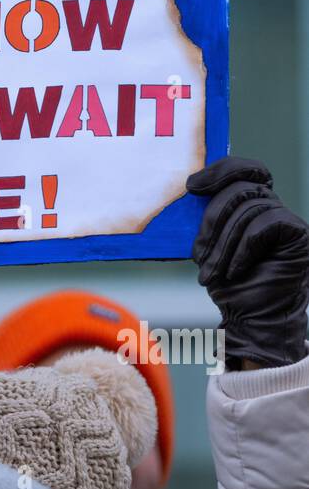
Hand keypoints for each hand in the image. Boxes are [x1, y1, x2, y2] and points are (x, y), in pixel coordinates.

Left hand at [187, 156, 308, 367]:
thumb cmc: (228, 284)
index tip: (192, 186)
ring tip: (211, 272)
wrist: (251, 319)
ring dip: (223, 243)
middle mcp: (271, 208)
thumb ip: (208, 216)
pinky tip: (235, 270)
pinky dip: (244, 247)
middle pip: (240, 187)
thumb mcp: (208, 243)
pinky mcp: (299, 235)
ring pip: (250, 208)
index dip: (220, 170)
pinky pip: (266, 224)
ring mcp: (287, 220)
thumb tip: (192, 186)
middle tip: (199, 254)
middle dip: (212, 219)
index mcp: (250, 204)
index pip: (243, 170)